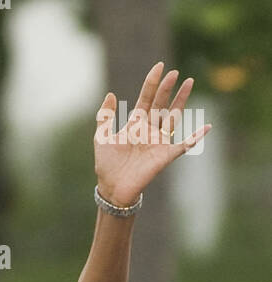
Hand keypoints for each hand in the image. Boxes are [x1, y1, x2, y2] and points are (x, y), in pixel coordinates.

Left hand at [95, 61, 211, 207]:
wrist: (112, 188)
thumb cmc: (107, 164)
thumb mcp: (102, 136)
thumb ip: (105, 116)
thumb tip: (111, 94)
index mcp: (136, 123)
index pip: (146, 98)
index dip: (152, 83)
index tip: (159, 66)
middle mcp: (149, 129)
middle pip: (161, 103)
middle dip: (167, 87)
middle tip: (174, 72)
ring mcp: (159, 141)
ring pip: (173, 116)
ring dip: (181, 100)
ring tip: (189, 82)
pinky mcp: (166, 155)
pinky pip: (184, 145)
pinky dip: (196, 137)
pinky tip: (207, 127)